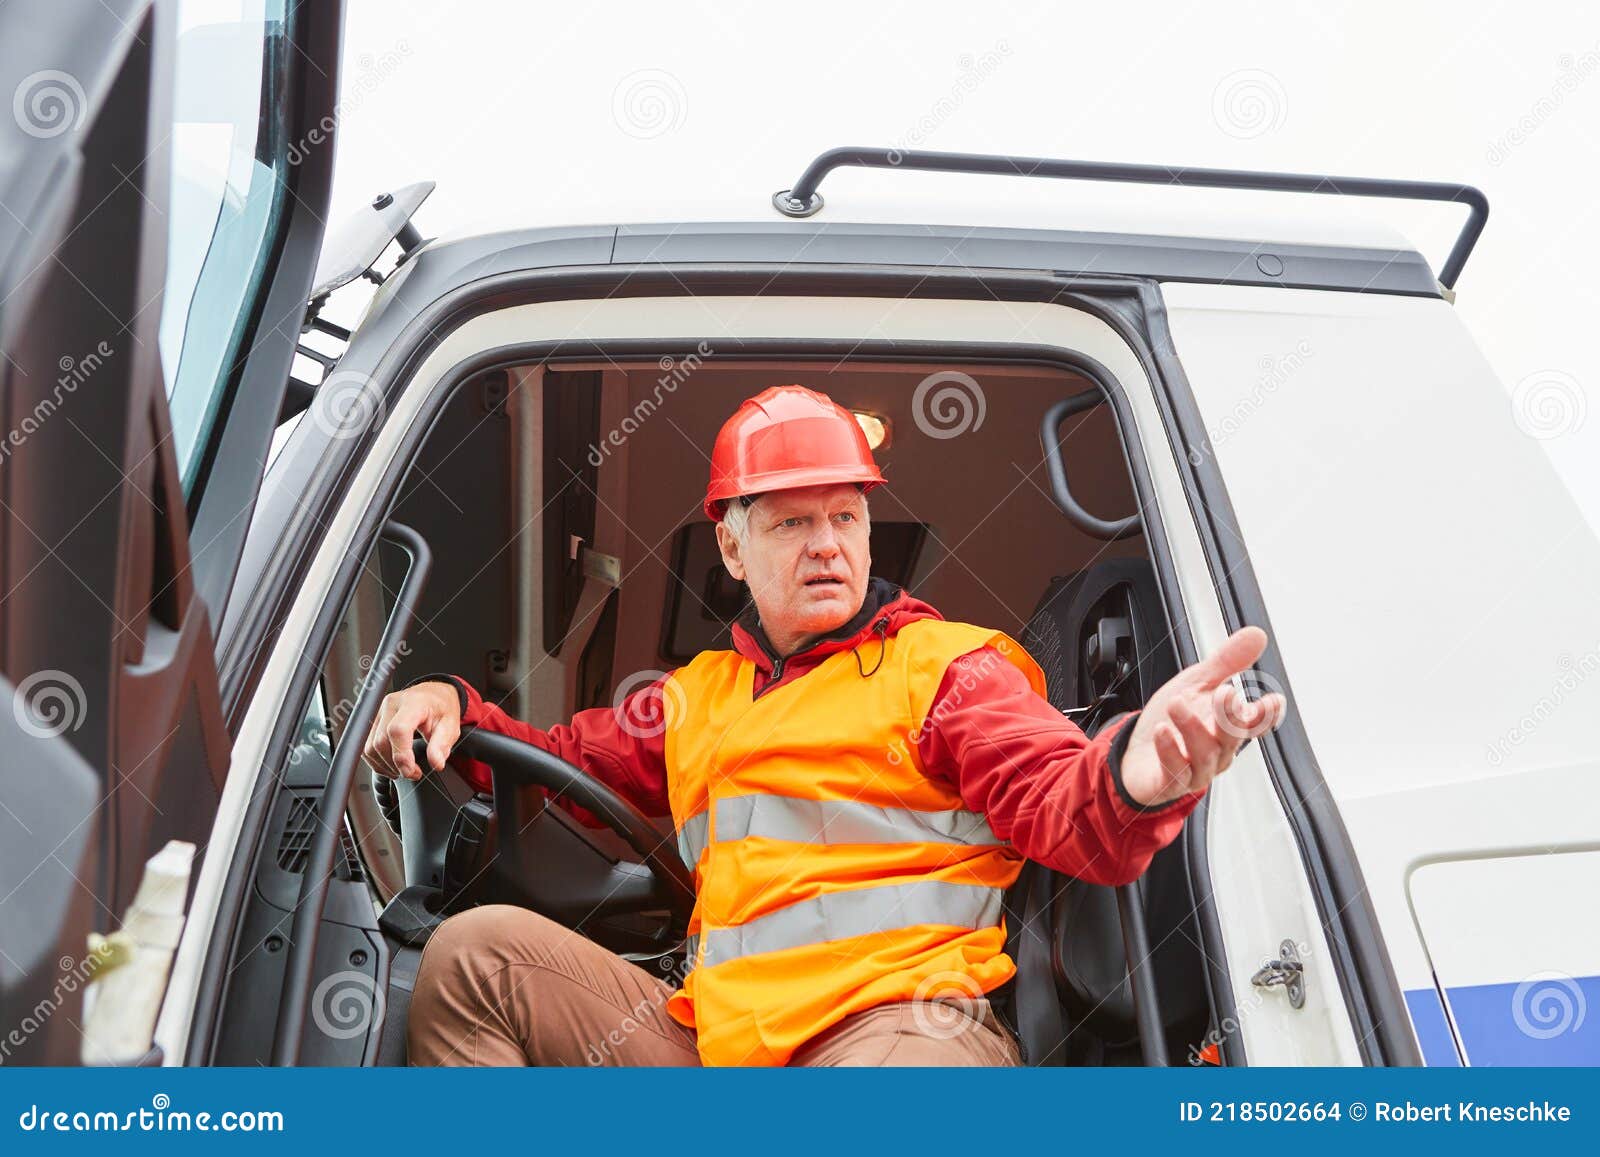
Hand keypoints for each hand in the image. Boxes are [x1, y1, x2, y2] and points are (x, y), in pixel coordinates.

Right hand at [362, 681, 461, 780]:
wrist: (434, 695)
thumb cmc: (441, 708)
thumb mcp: (451, 725)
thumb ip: (442, 744)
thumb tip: (436, 764)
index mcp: (413, 703)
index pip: (398, 730)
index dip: (402, 755)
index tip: (412, 771)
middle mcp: (391, 705)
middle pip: (382, 742)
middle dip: (396, 764)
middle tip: (414, 773)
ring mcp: (379, 712)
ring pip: (371, 747)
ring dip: (385, 765)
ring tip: (404, 770)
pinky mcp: (374, 720)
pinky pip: (367, 746)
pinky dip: (377, 761)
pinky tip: (392, 765)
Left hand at [1118, 626, 1285, 807]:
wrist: (1135, 753)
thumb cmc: (1172, 720)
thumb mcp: (1197, 683)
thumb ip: (1227, 662)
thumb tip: (1257, 636)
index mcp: (1227, 727)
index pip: (1254, 723)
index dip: (1266, 714)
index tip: (1274, 700)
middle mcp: (1217, 751)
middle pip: (1232, 738)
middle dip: (1231, 717)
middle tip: (1225, 694)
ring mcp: (1195, 770)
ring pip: (1204, 754)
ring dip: (1192, 727)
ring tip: (1177, 704)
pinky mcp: (1169, 782)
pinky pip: (1175, 771)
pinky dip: (1170, 751)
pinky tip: (1163, 732)